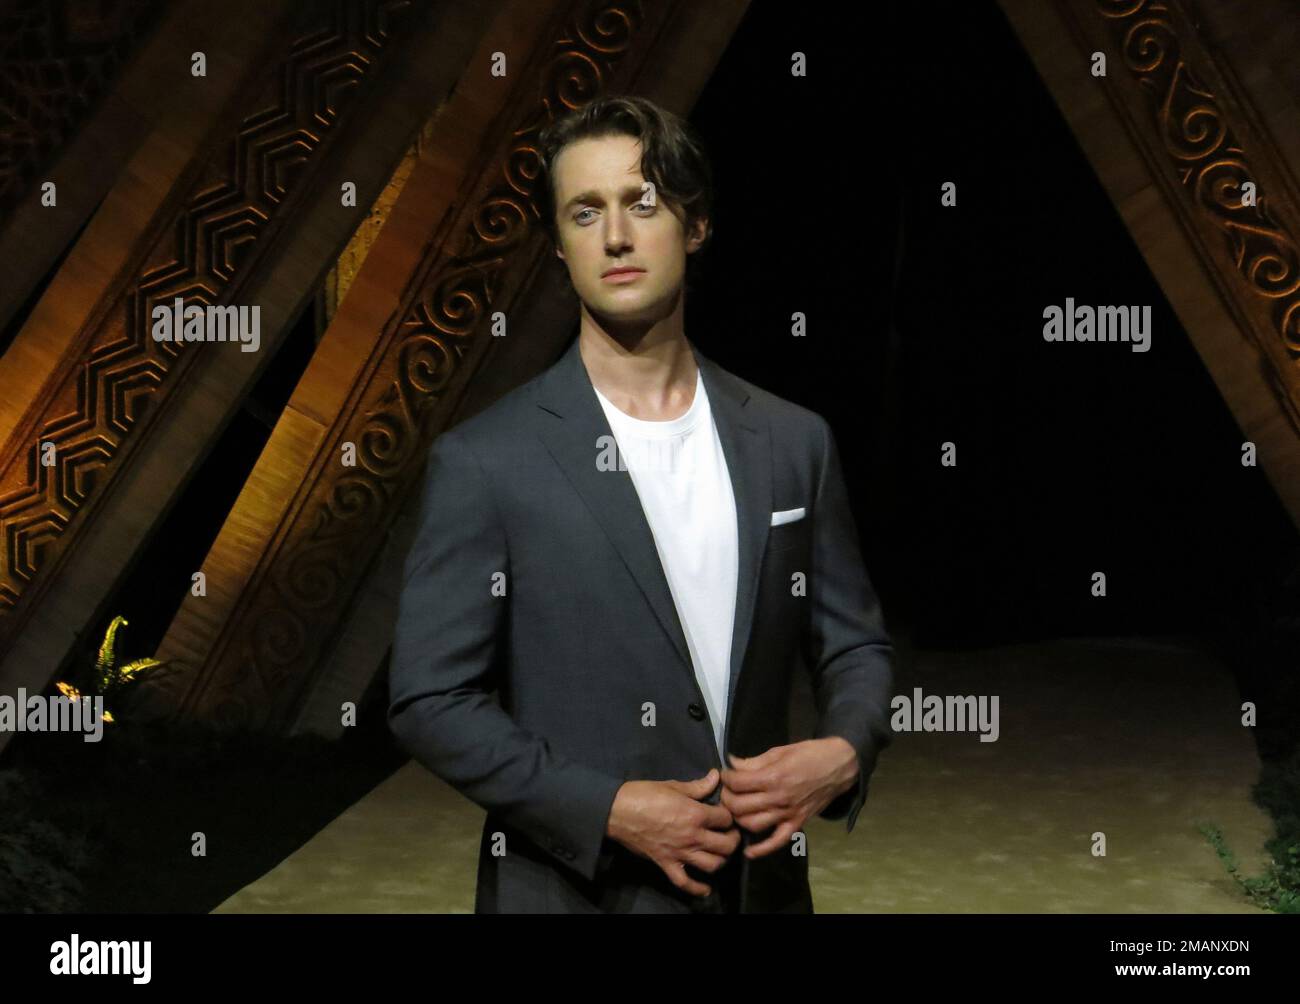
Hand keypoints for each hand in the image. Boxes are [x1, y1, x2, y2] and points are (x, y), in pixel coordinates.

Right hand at [605, 768, 741, 896]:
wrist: (617, 811)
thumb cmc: (644, 794)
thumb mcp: (673, 786)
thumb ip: (698, 786)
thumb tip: (716, 776)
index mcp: (695, 814)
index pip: (725, 818)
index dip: (728, 814)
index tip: (724, 813)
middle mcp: (692, 836)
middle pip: (726, 845)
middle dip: (733, 839)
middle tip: (730, 833)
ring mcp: (680, 853)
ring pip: (712, 865)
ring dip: (721, 860)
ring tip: (719, 852)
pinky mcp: (666, 864)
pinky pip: (685, 882)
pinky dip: (697, 889)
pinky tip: (706, 889)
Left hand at [719, 737, 858, 858]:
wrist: (839, 765)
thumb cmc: (809, 754)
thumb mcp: (780, 751)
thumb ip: (753, 761)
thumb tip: (731, 764)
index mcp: (774, 777)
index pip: (737, 783)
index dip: (726, 777)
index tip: (725, 774)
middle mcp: (778, 798)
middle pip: (739, 806)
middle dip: (727, 798)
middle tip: (727, 791)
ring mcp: (788, 814)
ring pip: (752, 825)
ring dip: (738, 819)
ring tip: (735, 810)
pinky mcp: (797, 824)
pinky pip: (777, 842)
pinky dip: (761, 850)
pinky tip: (748, 851)